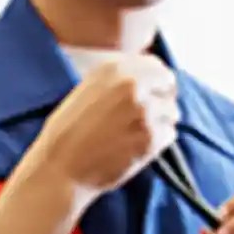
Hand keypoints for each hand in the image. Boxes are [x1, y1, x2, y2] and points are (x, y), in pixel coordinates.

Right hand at [28, 55, 177, 202]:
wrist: (61, 167)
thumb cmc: (69, 132)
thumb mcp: (88, 89)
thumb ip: (118, 80)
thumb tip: (147, 78)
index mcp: (114, 69)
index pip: (156, 65)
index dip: (158, 80)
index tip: (155, 90)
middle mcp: (132, 85)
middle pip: (169, 86)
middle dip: (162, 99)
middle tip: (147, 115)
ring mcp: (144, 111)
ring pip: (172, 111)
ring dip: (160, 121)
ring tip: (134, 133)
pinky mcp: (152, 137)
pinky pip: (169, 133)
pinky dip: (158, 141)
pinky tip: (135, 146)